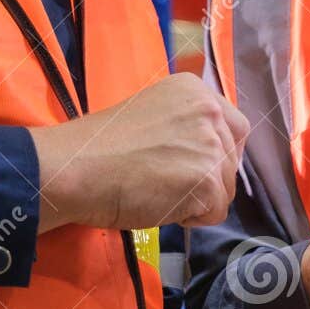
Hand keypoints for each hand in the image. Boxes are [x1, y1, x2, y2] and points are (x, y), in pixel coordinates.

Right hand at [29, 73, 248, 231]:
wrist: (77, 167)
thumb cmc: (101, 147)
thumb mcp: (153, 115)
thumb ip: (184, 125)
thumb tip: (205, 153)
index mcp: (193, 90)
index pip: (232, 127)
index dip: (213, 152)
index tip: (186, 164)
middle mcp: (208, 110)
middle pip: (231, 158)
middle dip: (207, 177)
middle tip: (167, 181)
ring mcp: (209, 144)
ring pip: (226, 187)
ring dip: (197, 199)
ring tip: (158, 191)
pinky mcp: (206, 179)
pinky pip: (215, 212)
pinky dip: (191, 217)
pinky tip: (161, 204)